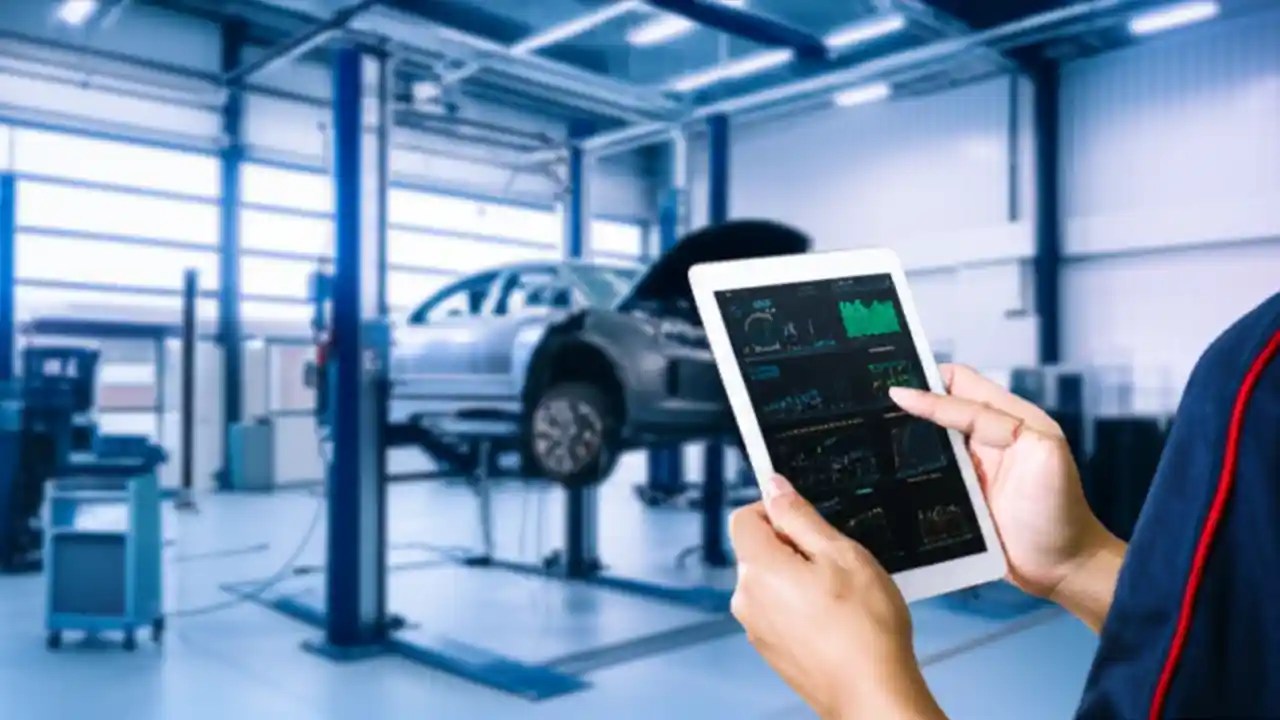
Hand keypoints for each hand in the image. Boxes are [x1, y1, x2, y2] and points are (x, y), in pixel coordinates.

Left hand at [730, 477, 946, 719]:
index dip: (775, 511)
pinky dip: (800, 608)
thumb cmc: (864, 627)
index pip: (744, 518)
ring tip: (840, 598)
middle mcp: (746, 598)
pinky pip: (778, 611)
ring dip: (798, 579)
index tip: (808, 523)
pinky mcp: (770, 650)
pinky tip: (835, 621)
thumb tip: (774, 486)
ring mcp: (756, 628)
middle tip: (836, 563)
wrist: (872, 695)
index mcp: (757, 569)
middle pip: (757, 550)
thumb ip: (800, 517)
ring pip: (770, 582)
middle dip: (792, 547)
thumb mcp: (841, 554)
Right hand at [889, 365, 1123, 628]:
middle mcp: (982, 438)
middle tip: (864, 405)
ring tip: (862, 433)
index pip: (958, 383)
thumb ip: (988, 420)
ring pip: (923, 441)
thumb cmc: (1056, 510)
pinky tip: (878, 471)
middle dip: (905, 405)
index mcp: (1007, 418)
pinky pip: (922, 475)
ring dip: (898, 438)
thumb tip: (927, 402)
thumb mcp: (1036, 450)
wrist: (1062, 570)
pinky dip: (902, 471)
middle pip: (936, 408)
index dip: (925, 380)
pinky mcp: (953, 497)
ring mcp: (966, 469)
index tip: (888, 387)